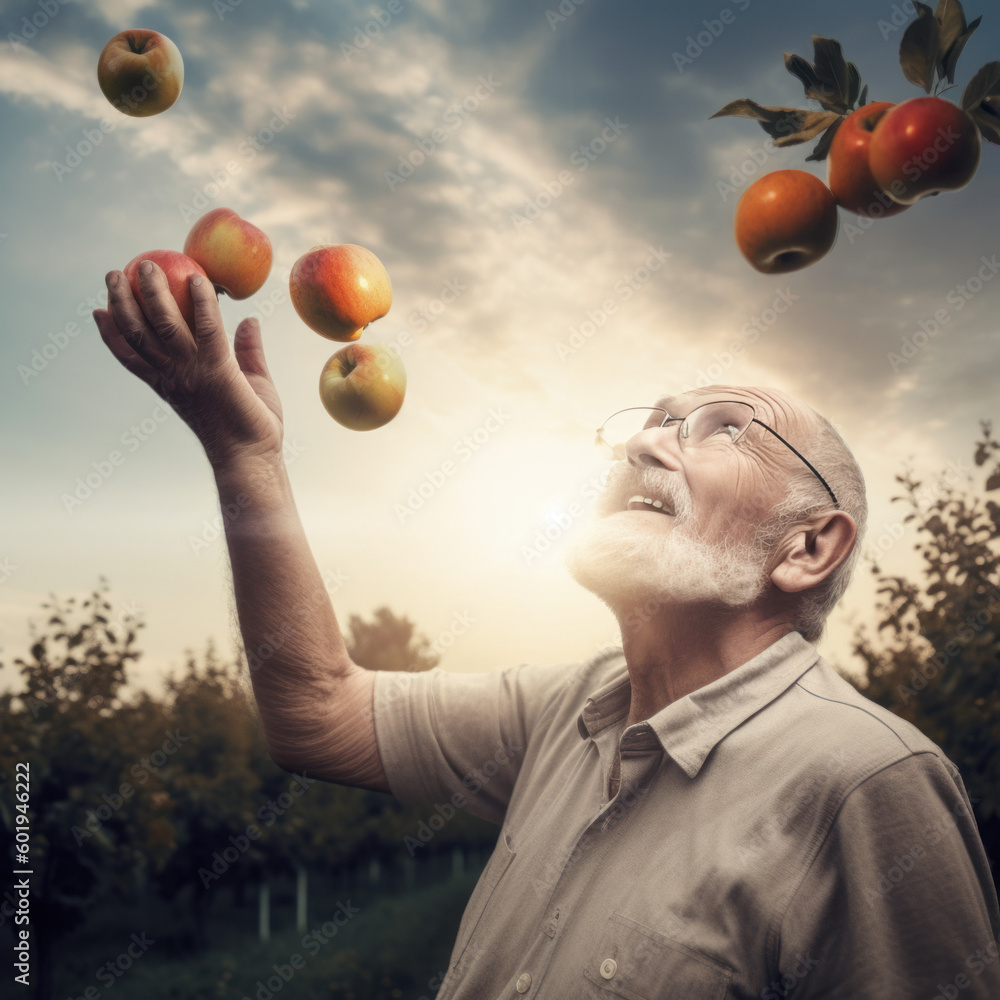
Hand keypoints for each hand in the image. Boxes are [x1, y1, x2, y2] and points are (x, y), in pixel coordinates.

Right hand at [93, 260, 283, 468]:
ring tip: (145, 265)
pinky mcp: (218, 370)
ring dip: (151, 293)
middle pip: (137, 334)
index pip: (131, 356)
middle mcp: (173, 377)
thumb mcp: (249, 382)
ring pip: (162, 325)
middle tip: (115, 274)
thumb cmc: (251, 428)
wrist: (253, 458)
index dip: (111, 333)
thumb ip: (246, 351)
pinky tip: (198, 279)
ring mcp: (193, 373)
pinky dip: (201, 301)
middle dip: (121, 302)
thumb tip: (250, 321)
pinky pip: (207, 327)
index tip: (99, 310)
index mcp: (169, 385)